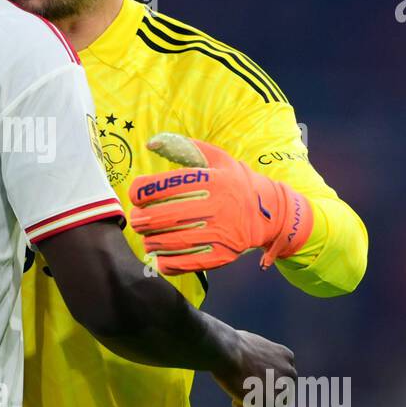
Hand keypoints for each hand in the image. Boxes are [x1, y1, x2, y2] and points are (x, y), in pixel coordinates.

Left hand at [128, 132, 312, 274]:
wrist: (269, 213)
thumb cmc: (234, 182)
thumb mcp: (216, 158)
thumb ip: (183, 147)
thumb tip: (151, 144)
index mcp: (212, 180)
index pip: (164, 186)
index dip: (140, 192)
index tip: (136, 196)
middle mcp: (216, 206)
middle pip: (163, 217)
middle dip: (141, 220)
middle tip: (137, 220)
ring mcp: (220, 233)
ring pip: (170, 242)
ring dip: (151, 242)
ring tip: (148, 238)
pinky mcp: (223, 255)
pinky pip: (185, 263)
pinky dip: (166, 262)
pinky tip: (160, 257)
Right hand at [212, 328, 295, 406]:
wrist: (224, 349)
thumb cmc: (228, 344)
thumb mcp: (251, 347)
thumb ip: (260, 360)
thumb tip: (254, 372)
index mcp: (287, 358)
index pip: (282, 383)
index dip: (262, 386)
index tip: (244, 380)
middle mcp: (290, 373)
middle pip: (281, 400)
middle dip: (261, 400)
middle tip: (239, 392)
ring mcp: (283, 390)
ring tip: (238, 401)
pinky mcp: (271, 404)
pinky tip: (236, 403)